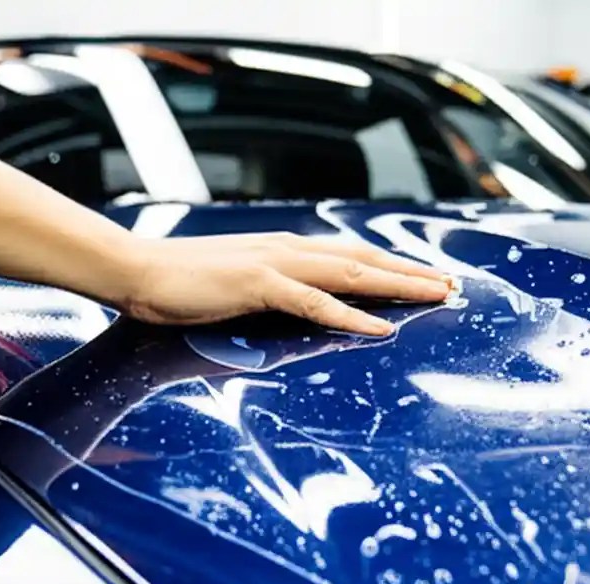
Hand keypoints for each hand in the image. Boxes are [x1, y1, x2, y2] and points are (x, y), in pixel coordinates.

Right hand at [117, 233, 452, 335]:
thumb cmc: (180, 283)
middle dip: (411, 273)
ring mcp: (274, 264)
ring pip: (351, 274)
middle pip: (363, 260)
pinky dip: (351, 315)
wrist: (136, 270)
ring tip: (436, 296)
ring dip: (398, 285)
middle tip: (453, 285)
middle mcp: (287, 250)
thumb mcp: (234, 284)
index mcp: (283, 250)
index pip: (349, 256)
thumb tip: (292, 303)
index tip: (425, 278)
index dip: (391, 266)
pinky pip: (315, 302)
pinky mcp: (257, 284)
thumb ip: (267, 290)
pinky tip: (381, 327)